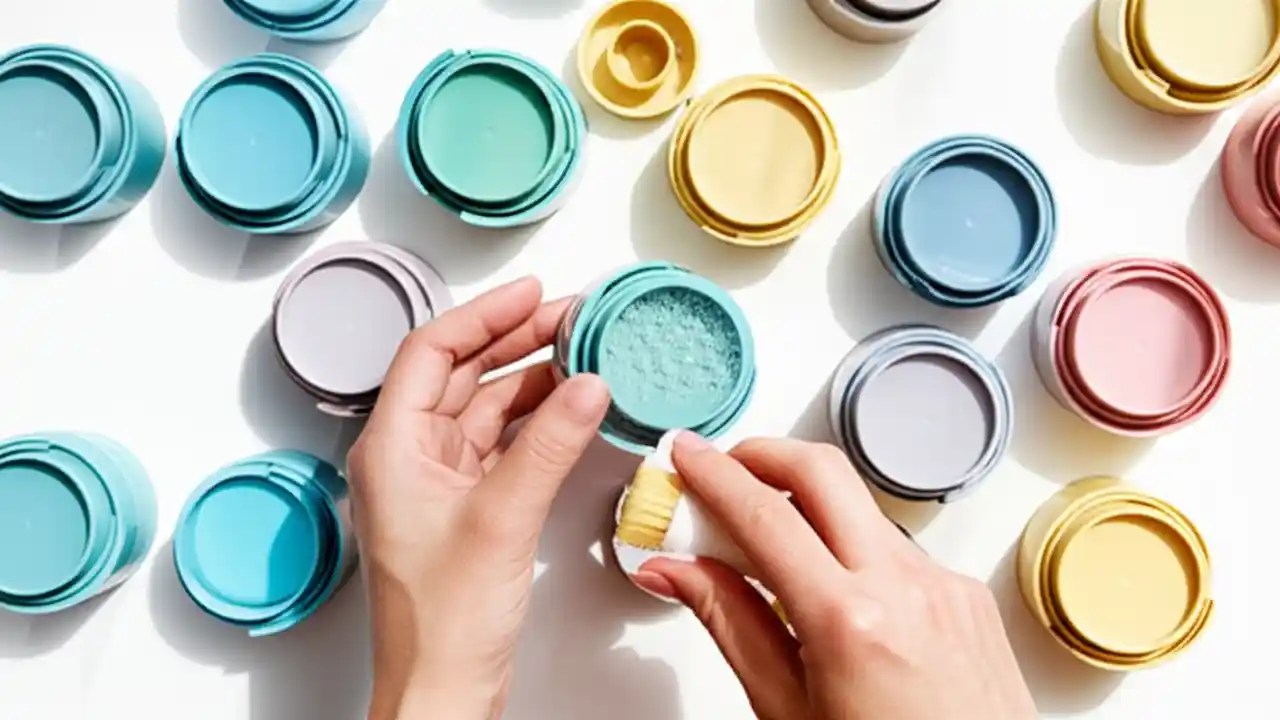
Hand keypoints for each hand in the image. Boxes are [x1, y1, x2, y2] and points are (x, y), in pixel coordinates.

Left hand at [348, 277, 610, 719]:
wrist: (445, 691)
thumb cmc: (445, 623)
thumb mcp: (502, 517)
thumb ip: (549, 443)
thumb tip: (588, 384)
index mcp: (391, 447)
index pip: (431, 351)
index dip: (483, 315)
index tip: (532, 293)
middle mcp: (408, 458)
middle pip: (462, 374)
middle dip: (517, 341)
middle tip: (573, 317)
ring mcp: (438, 484)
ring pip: (485, 409)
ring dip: (532, 380)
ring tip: (583, 353)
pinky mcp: (466, 509)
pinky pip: (501, 446)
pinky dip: (536, 423)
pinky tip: (572, 410)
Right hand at [635, 434, 1035, 719]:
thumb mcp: (786, 712)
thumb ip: (729, 625)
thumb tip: (675, 571)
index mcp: (850, 621)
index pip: (764, 516)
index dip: (714, 474)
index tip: (686, 457)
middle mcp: (907, 587)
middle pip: (823, 470)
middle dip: (764, 453)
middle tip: (724, 470)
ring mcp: (946, 585)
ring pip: (862, 506)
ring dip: (809, 503)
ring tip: (768, 544)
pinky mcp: (968, 594)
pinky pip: (898, 545)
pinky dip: (853, 546)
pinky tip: (831, 584)